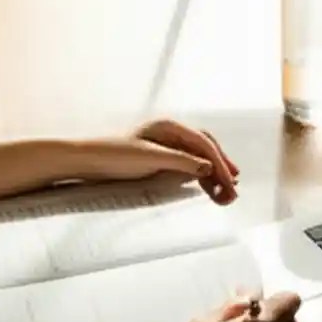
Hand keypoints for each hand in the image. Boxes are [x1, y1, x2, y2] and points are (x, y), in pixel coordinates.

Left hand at [83, 119, 239, 204]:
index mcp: (170, 126)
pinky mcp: (160, 159)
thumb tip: (208, 167)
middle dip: (222, 169)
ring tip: (226, 195)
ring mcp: (166, 145)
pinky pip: (187, 167)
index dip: (220, 164)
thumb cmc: (113, 154)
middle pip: (206, 149)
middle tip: (234, 189)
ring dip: (213, 176)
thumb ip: (181, 161)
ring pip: (199, 160)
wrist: (87, 160)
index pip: (204, 144)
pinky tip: (208, 189)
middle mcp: (171, 133)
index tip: (230, 182)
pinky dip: (200, 179)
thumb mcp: (150, 158)